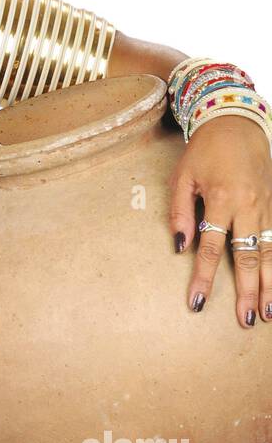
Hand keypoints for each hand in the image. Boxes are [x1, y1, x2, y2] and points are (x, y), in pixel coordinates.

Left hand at [168, 116, 271, 326]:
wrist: (237, 122)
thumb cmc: (204, 151)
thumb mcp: (182, 177)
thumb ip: (179, 213)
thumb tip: (180, 248)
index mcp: (221, 199)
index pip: (210, 248)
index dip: (203, 278)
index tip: (197, 303)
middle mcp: (249, 206)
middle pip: (248, 257)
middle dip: (248, 291)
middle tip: (247, 320)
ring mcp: (268, 205)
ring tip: (269, 312)